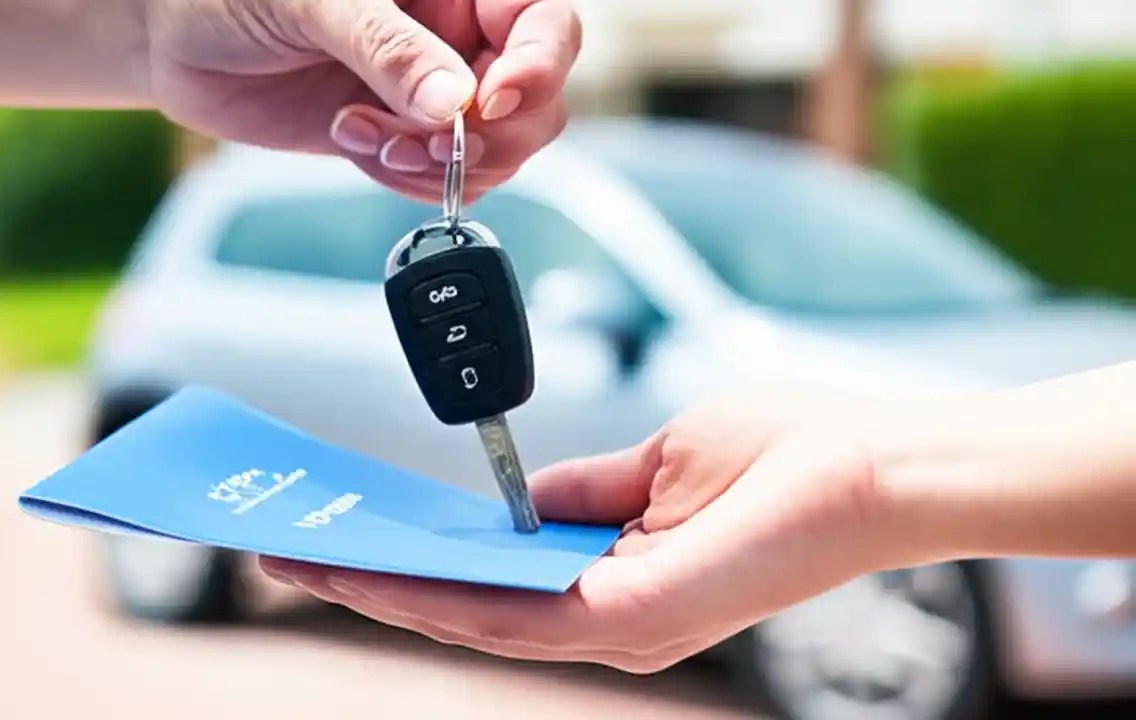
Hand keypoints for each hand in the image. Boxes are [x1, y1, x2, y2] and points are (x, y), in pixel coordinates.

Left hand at [146, 0, 578, 202]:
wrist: (174, 39)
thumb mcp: (313, 2)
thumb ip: (388, 49)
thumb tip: (455, 104)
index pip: (542, 22)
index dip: (539, 64)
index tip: (493, 100)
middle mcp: (456, 36)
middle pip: (536, 100)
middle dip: (489, 134)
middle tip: (424, 139)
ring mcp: (432, 91)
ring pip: (496, 150)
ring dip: (440, 164)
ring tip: (367, 135)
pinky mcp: (401, 137)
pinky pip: (443, 180)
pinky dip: (408, 180)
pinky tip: (353, 140)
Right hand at [260, 386, 906, 672]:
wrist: (873, 466)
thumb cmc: (784, 456)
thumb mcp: (656, 465)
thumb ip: (582, 493)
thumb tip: (517, 498)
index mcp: (614, 579)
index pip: (490, 580)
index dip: (413, 560)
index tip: (346, 529)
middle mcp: (606, 620)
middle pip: (463, 606)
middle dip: (371, 579)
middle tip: (288, 549)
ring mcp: (615, 629)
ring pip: (469, 617)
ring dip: (379, 587)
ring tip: (301, 556)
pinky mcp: (628, 621)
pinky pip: (507, 612)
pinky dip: (431, 590)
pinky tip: (371, 566)